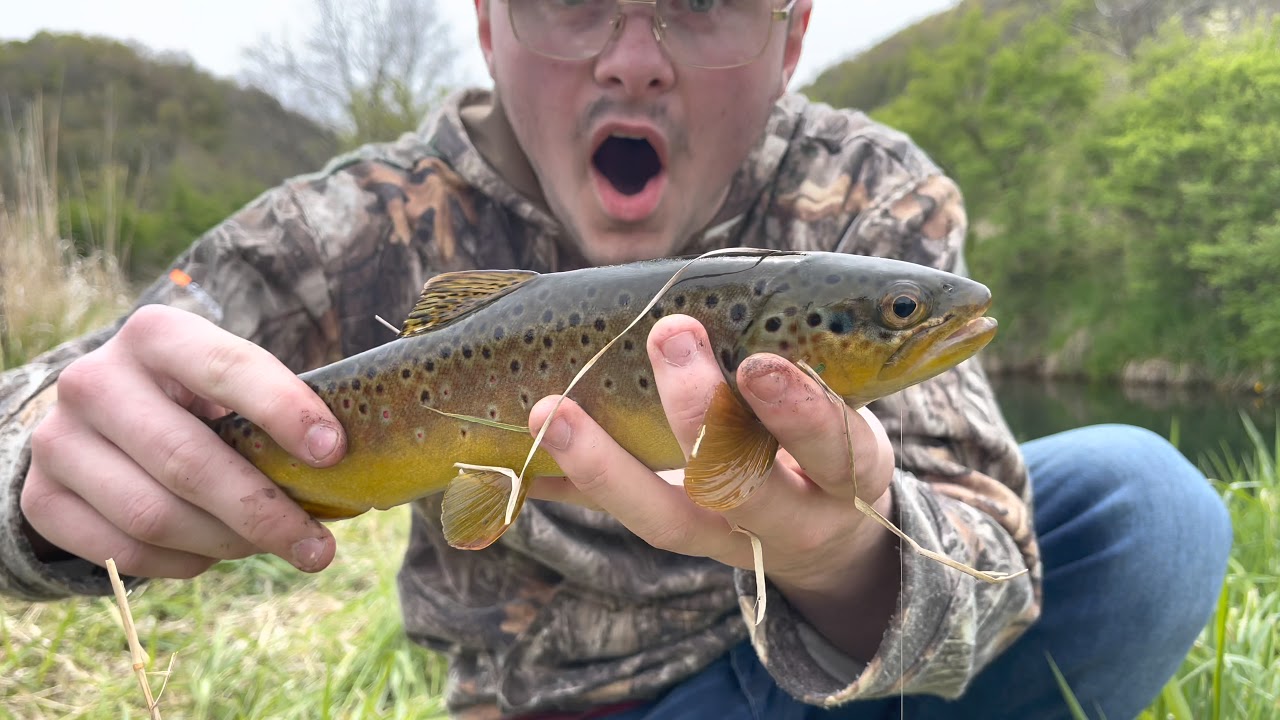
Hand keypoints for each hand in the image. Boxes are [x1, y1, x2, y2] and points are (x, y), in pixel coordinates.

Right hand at [20, 305, 346, 578]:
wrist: (100, 422)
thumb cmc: (195, 402)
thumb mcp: (227, 385)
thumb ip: (274, 412)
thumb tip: (346, 467)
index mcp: (156, 335)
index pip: (227, 367)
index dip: (283, 410)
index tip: (333, 452)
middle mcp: (94, 379)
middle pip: (188, 461)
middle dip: (264, 511)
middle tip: (320, 548)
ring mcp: (57, 441)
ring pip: (155, 516)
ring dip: (229, 544)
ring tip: (277, 547)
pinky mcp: (41, 498)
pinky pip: (124, 553)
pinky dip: (184, 563)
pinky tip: (217, 553)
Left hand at [526, 314, 901, 659]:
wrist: (826, 538)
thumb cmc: (830, 439)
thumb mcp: (852, 404)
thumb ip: (819, 359)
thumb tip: (738, 288)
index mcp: (846, 473)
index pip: (833, 446)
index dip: (799, 412)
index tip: (759, 363)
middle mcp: (790, 519)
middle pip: (745, 487)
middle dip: (701, 414)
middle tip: (669, 336)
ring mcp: (726, 540)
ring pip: (664, 516)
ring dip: (604, 465)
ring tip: (551, 410)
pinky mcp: (678, 541)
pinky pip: (614, 517)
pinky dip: (566, 486)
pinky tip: (517, 456)